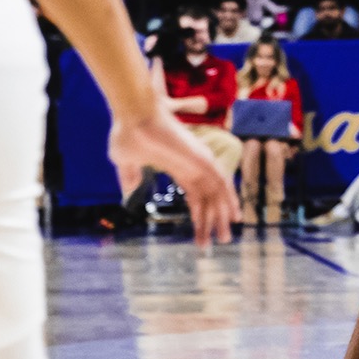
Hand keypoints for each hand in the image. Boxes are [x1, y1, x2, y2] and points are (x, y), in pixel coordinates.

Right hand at [108, 111, 239, 246]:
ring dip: (223, 216)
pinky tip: (234, 214)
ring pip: (218, 194)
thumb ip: (129, 175)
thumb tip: (129, 191)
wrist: (133, 115)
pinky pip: (222, 181)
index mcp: (178, 167)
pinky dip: (230, 197)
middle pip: (209, 199)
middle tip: (218, 243)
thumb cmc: (128, 133)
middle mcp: (193, 166)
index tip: (200, 234)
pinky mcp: (203, 157)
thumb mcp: (125, 161)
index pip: (195, 196)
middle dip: (213, 222)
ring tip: (226, 238)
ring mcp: (199, 161)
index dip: (199, 215)